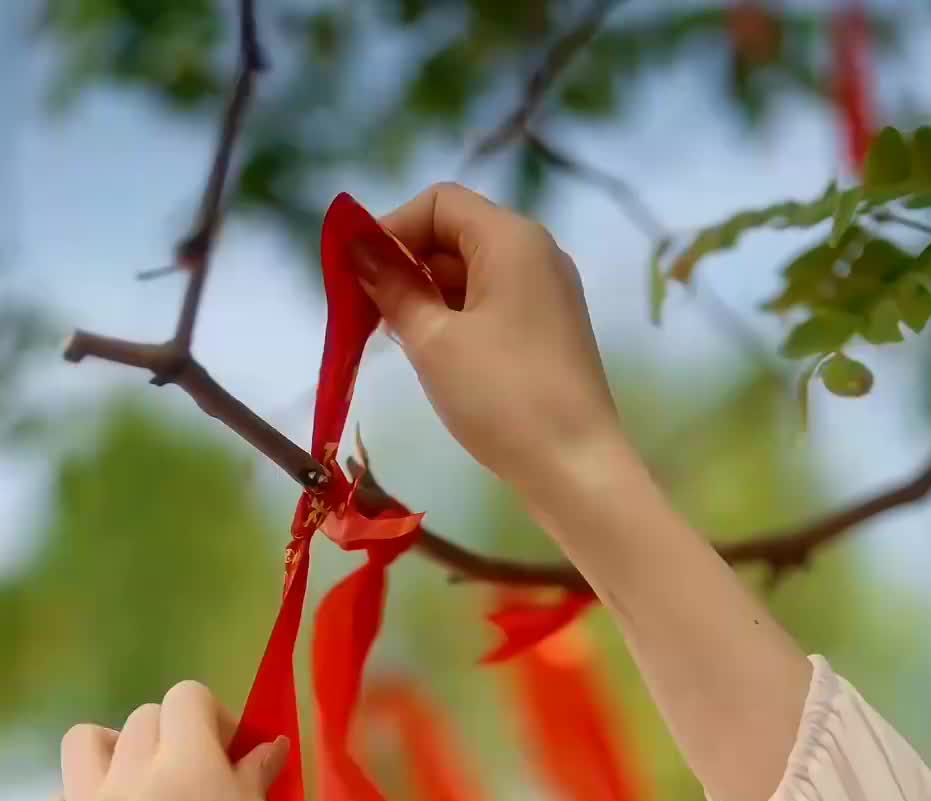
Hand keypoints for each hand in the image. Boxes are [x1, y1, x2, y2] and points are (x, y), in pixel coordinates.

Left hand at [41, 680, 323, 800]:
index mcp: (190, 777)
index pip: (186, 700)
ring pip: (81, 748)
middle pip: (139, 723)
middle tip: (205, 785)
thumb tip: (258, 750)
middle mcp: (126, 795)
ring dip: (118, 755)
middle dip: (177, 740)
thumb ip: (264, 786)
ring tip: (149, 796)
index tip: (236, 755)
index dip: (218, 719)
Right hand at [356, 181, 621, 500]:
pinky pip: (493, 305)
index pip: (440, 202)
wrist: (575, 467)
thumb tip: (358, 251)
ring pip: (473, 274)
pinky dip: (456, 318)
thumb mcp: (433, 341)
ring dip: (428, 295)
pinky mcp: (549, 332)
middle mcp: (536, 254)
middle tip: (365, 311)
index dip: (391, 228)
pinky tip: (431, 354)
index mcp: (511, 238)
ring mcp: (547, 294)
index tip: (356, 271)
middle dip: (406, 264)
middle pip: (457, 235)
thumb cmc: (501, 396)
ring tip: (394, 337)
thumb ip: (394, 289)